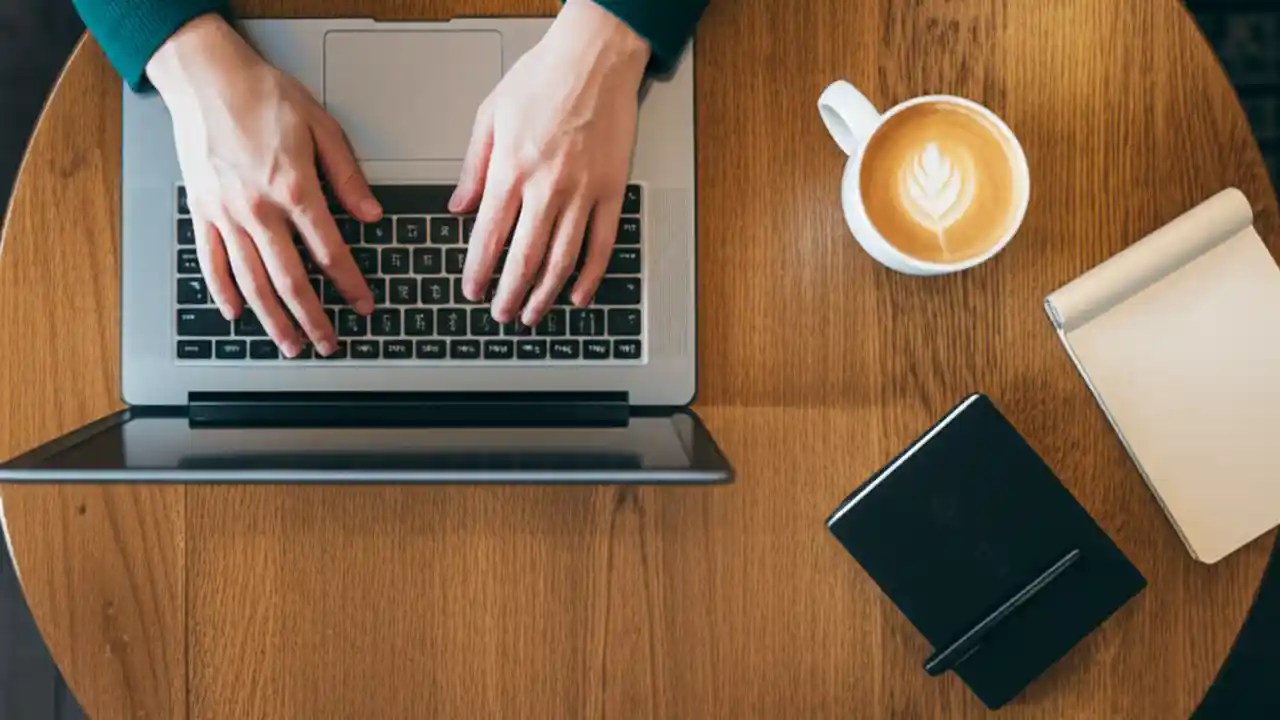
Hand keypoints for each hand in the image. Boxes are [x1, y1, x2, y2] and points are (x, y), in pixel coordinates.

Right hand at [148, 14, 380, 356]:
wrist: (207, 77)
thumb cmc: (263, 96)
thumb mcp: (322, 127)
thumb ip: (348, 177)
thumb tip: (371, 214)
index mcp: (293, 189)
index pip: (330, 252)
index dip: (350, 284)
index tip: (363, 305)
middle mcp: (258, 209)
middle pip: (289, 279)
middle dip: (312, 318)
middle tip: (328, 344)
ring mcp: (225, 214)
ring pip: (250, 281)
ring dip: (272, 318)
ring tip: (290, 343)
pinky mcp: (201, 212)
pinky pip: (211, 262)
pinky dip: (222, 292)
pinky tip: (236, 314)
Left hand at [451, 0, 649, 325]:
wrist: (594, 57)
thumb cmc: (542, 78)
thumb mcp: (489, 116)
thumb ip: (473, 167)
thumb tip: (458, 208)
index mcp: (512, 169)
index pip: (489, 236)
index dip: (479, 270)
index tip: (472, 290)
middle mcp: (547, 186)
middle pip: (524, 258)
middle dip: (510, 294)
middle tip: (501, 314)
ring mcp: (583, 192)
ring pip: (562, 259)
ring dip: (545, 294)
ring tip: (533, 314)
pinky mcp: (611, 190)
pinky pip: (602, 243)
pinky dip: (590, 275)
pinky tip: (578, 294)